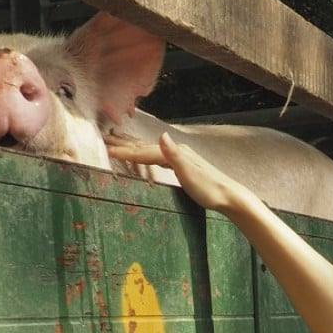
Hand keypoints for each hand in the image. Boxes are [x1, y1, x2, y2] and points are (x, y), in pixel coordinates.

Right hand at [104, 131, 251, 214]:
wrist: (229, 196)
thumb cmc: (210, 190)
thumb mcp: (190, 173)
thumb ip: (174, 155)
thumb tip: (161, 136)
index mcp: (175, 153)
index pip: (144, 152)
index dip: (124, 151)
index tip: (104, 149)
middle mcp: (177, 151)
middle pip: (145, 146)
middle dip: (124, 143)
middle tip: (103, 138)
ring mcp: (181, 157)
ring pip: (150, 149)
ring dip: (133, 145)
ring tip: (118, 138)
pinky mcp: (184, 165)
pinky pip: (158, 156)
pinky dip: (146, 154)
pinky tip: (145, 155)